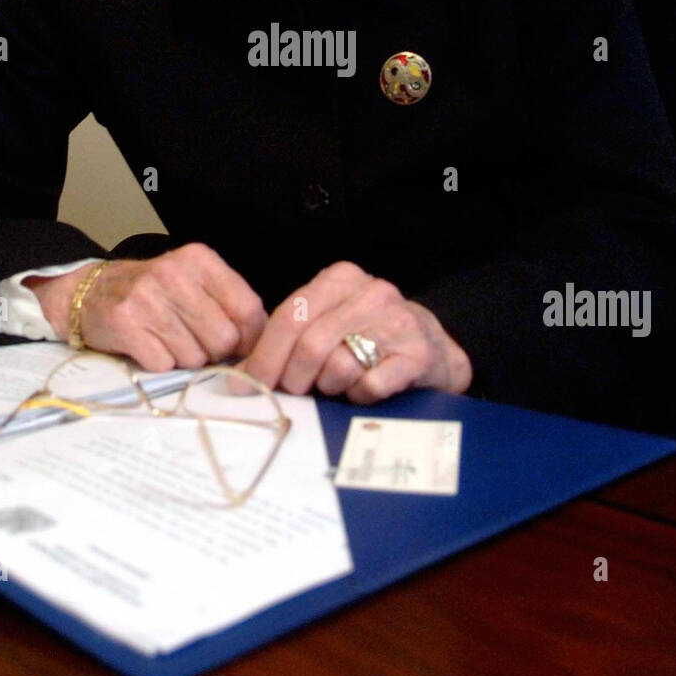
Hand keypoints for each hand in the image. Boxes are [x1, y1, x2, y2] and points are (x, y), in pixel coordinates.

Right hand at [23, 244, 266, 370]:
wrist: (90, 292)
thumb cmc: (152, 292)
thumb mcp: (193, 282)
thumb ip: (229, 304)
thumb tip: (261, 344)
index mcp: (199, 260)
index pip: (249, 309)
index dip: (252, 338)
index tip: (242, 347)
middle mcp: (174, 274)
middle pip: (224, 338)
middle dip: (215, 351)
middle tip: (197, 342)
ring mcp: (148, 298)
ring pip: (195, 356)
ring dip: (186, 359)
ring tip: (169, 340)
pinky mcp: (125, 324)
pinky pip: (164, 364)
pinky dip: (161, 363)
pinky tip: (150, 346)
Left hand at [239, 261, 471, 402]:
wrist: (434, 348)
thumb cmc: (369, 338)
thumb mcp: (330, 322)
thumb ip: (290, 337)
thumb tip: (241, 374)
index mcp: (341, 278)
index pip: (290, 315)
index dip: (265, 355)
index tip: (248, 384)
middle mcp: (371, 292)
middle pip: (310, 343)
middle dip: (292, 378)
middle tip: (293, 393)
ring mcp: (397, 321)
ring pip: (338, 366)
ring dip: (329, 387)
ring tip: (337, 385)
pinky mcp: (417, 354)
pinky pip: (369, 386)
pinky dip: (358, 397)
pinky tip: (363, 391)